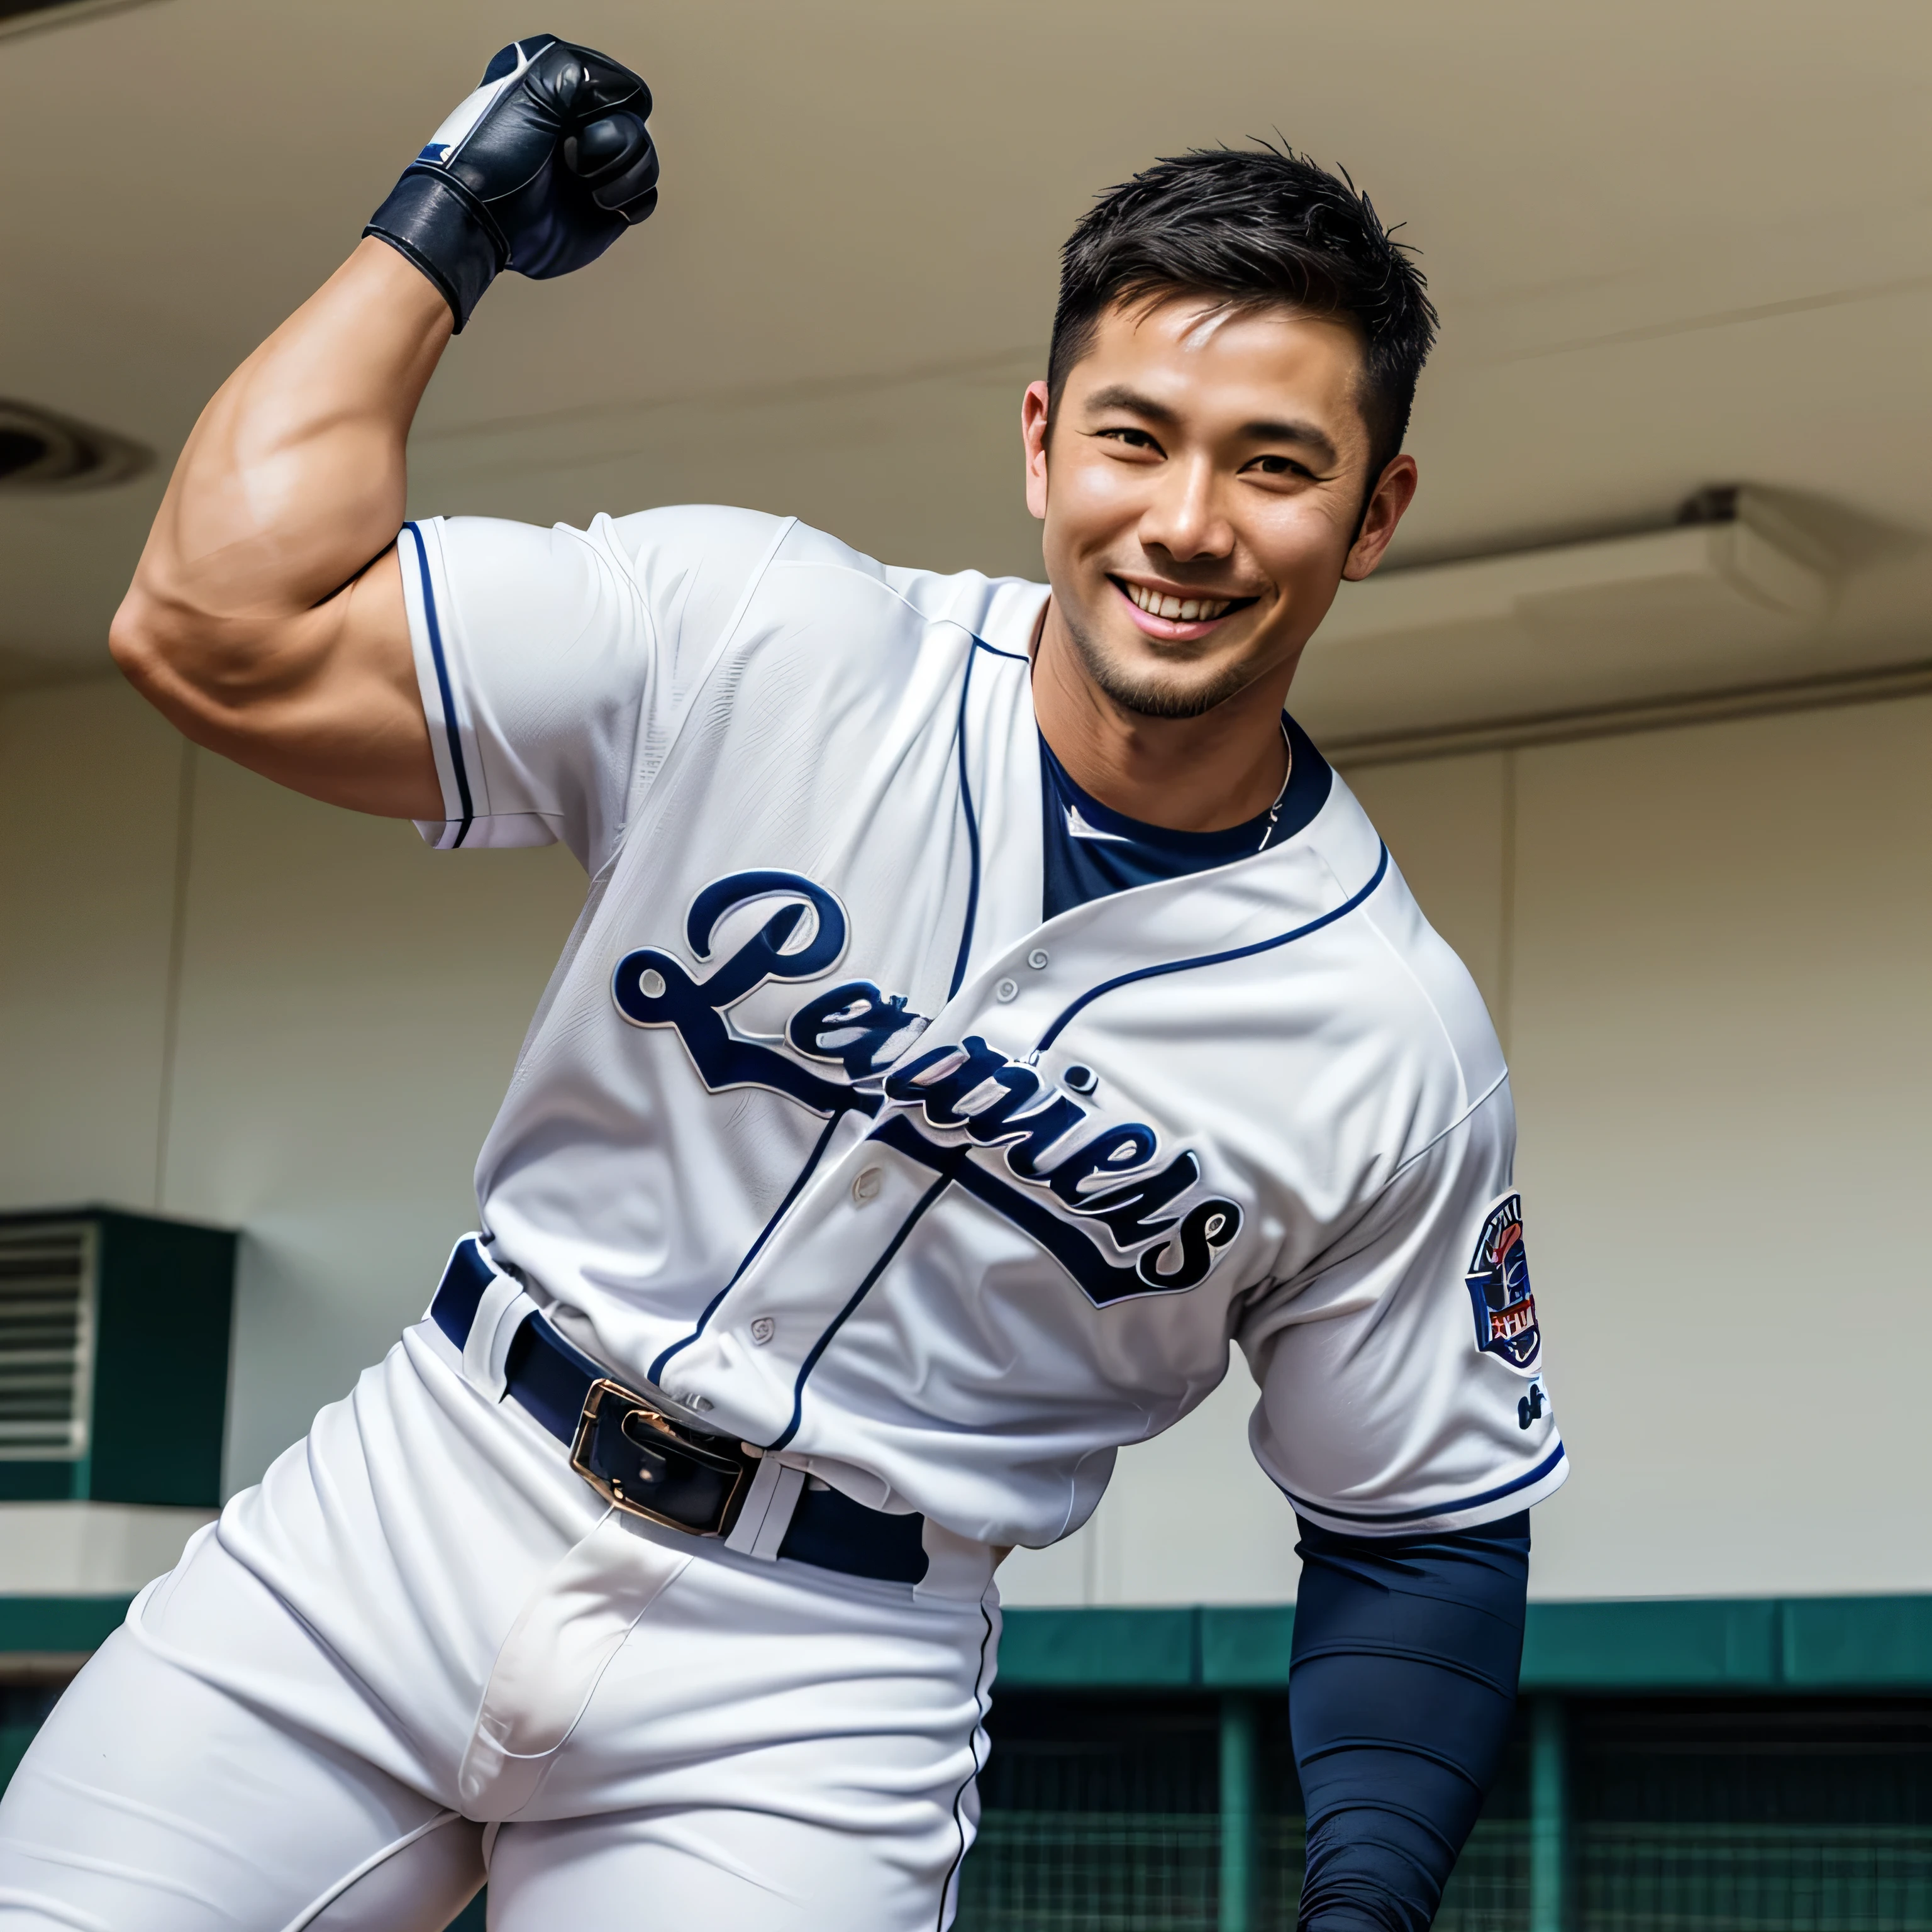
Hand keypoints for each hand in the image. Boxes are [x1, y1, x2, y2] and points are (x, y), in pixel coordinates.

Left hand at [365, 35, 658, 330]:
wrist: (486, 217)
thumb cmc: (496, 152)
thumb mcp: (530, 88)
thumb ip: (578, 74)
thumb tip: (621, 94)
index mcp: (568, 98)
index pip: (622, 90)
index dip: (611, 104)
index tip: (581, 118)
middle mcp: (585, 132)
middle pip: (637, 126)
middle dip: (614, 142)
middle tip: (575, 155)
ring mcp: (598, 172)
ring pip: (646, 162)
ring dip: (623, 174)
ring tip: (586, 186)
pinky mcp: (607, 210)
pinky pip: (645, 200)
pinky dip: (631, 200)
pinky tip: (599, 203)